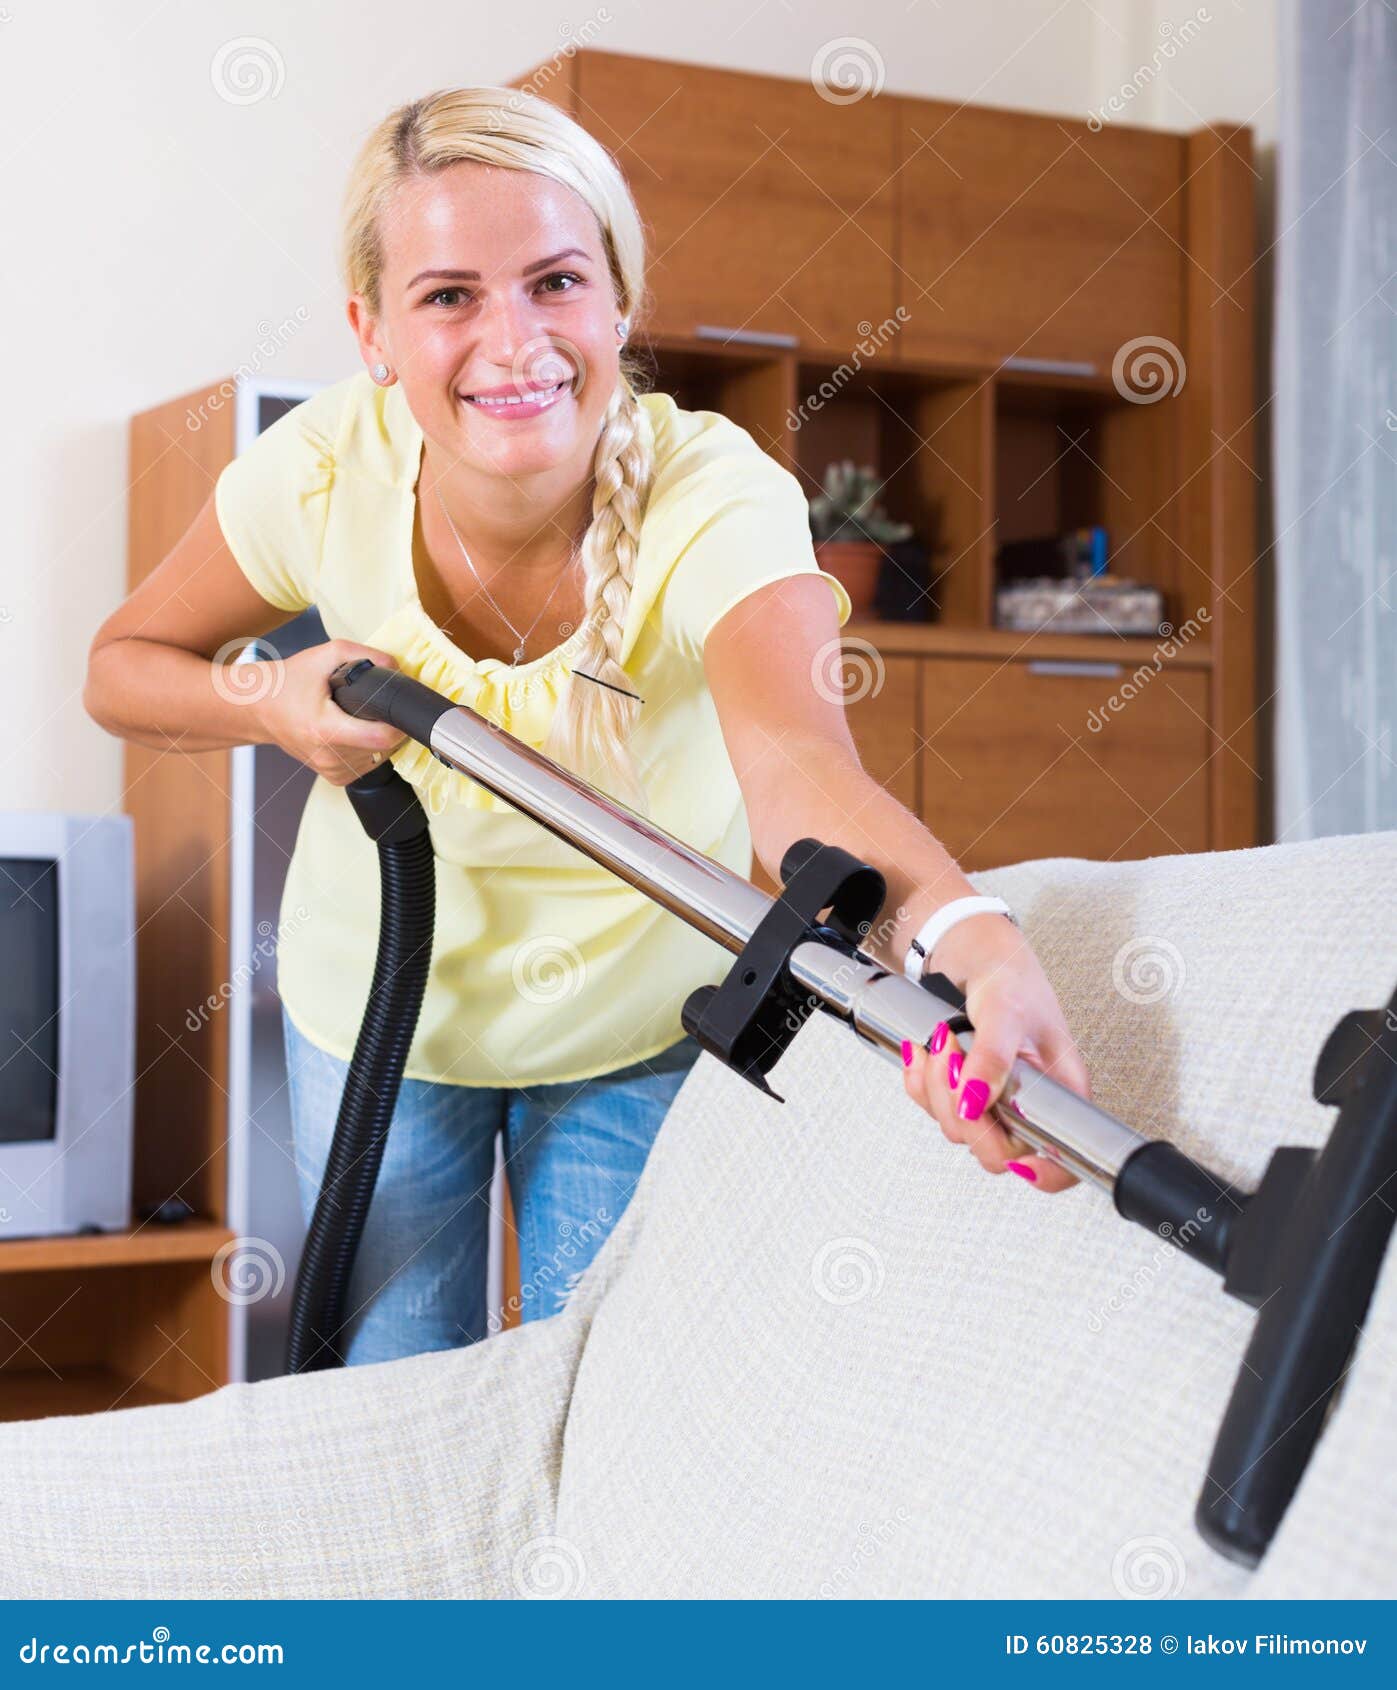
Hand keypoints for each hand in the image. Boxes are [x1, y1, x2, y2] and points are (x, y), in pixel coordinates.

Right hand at [252, 640, 407, 785]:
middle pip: (384, 747)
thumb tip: (397, 669)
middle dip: (387, 725)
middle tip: (373, 707)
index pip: (382, 738)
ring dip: (378, 738)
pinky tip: (351, 733)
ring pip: (379, 757)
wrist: (259, 707)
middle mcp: (329, 755)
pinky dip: (367, 749)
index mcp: (325, 729)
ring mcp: (331, 770)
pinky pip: (367, 765)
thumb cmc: (289, 682)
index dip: (397, 723)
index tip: (396, 709)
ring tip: (357, 718)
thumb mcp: (328, 655)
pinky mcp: (334, 777)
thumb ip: (367, 656)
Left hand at [900, 912, 1089, 1193]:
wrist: (981, 961)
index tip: (1019, 1162)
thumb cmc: (1013, 980)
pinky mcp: (964, 1095)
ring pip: (959, 1130)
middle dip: (965, 1111)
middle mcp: (1031, 1107)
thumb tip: (973, 1102)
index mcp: (1061, 1093)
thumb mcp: (1007, 1010)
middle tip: (954, 1062)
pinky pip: (933, 1109)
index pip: (1064, 1160)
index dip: (1046, 1174)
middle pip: (997, 1152)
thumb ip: (993, 1057)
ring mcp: (995, 1104)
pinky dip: (920, 1082)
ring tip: (942, 1041)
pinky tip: (926, 1050)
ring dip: (937, 1088)